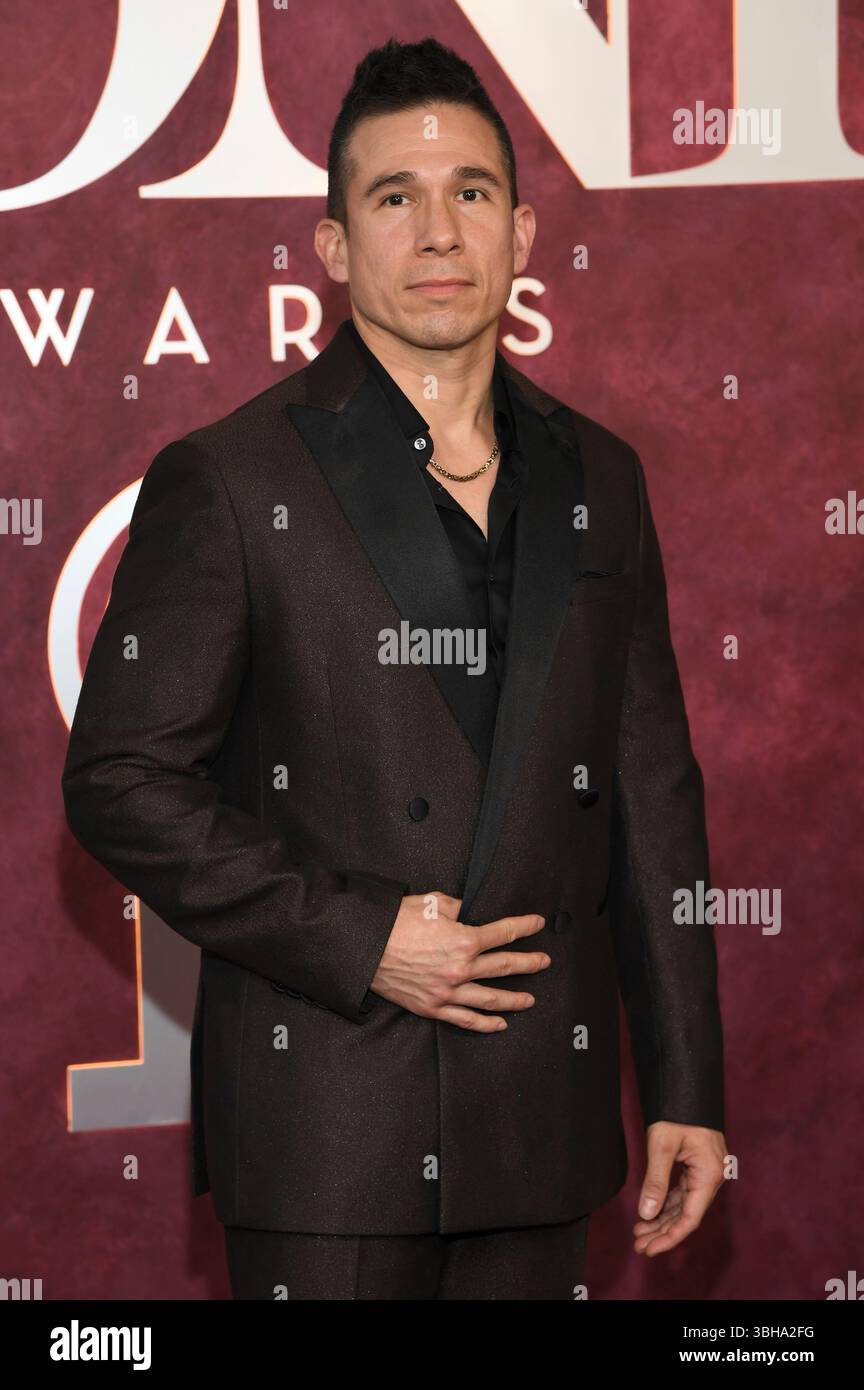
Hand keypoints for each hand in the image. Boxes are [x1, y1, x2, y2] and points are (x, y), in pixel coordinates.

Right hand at [369, 892, 549, 1031]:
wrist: (364, 948)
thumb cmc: (395, 922)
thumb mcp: (430, 903)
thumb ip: (456, 907)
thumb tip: (467, 910)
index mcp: (464, 940)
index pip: (504, 933)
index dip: (524, 927)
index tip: (538, 924)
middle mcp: (461, 968)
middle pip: (505, 966)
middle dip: (528, 963)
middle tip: (544, 962)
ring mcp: (448, 991)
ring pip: (492, 998)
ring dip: (515, 999)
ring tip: (530, 1000)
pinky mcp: (433, 1007)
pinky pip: (466, 1019)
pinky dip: (485, 1023)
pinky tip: (500, 1024)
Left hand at [633, 1122, 726, 1255]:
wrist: (686, 1085)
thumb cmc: (677, 1111)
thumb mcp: (662, 1145)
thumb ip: (655, 1180)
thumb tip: (647, 1212)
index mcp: (709, 1175)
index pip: (689, 1218)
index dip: (669, 1237)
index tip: (649, 1249)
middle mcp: (711, 1177)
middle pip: (686, 1214)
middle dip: (661, 1231)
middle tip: (638, 1245)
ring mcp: (706, 1172)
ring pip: (683, 1205)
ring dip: (662, 1219)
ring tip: (640, 1233)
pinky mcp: (698, 1165)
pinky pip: (682, 1192)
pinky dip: (666, 1204)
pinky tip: (652, 1213)